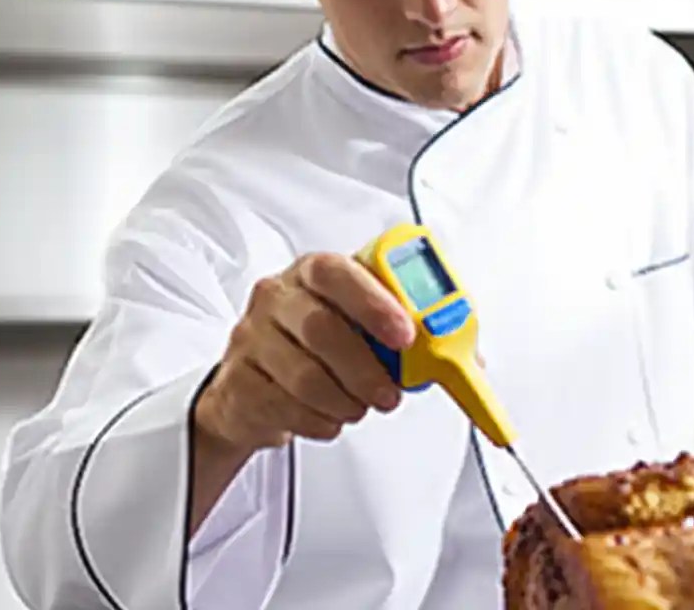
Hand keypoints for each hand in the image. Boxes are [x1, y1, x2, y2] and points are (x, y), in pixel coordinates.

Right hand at [196, 252, 415, 453]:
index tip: (405, 336)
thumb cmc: (318, 348)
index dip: (375, 304)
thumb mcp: (360, 327)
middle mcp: (276, 298)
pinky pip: (283, 407)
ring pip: (304, 376)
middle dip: (365, 369)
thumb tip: (457, 357)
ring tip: (359, 407)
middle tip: (389, 394)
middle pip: (321, 328)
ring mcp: (250, 337)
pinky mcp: (236, 381)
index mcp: (313, 273)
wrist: (255, 384)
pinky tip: (329, 417)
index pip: (338, 274)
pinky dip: (317, 421)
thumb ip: (402, 334)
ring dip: (344, 401)